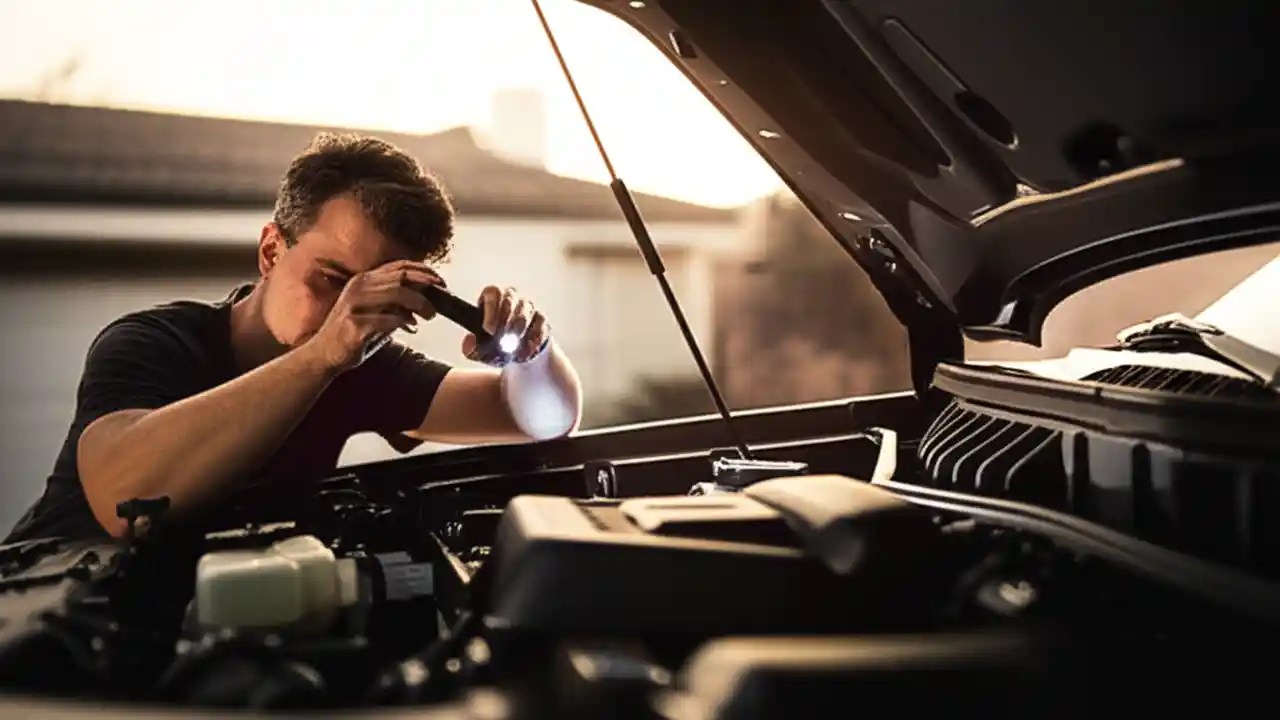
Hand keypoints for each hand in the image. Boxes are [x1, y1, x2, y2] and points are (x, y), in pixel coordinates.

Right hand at [304, 260, 443, 371]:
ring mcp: (355, 305)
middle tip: (442, 297)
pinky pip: (388, 318)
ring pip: (397, 294)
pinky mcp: (355, 325)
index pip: (398, 267)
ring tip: (430, 314)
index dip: (423, 271)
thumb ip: (395, 304)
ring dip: (419, 304)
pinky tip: (412, 327)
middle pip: (401, 278)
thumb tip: (424, 302)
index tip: (440, 281)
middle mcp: (358, 287)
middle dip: (426, 286)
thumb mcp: (375, 312)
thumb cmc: (352, 334)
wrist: (323, 355)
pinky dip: (404, 321)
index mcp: (363, 281)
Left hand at [463, 285, 550, 365]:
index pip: (493, 292)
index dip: (491, 310)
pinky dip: (531, 341)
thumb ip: (470, 347)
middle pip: (510, 300)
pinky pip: (539, 325)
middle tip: (501, 340)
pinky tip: (524, 352)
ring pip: (525, 313)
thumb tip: (470, 344)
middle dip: (505, 322)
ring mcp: (528, 307)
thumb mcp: (479, 347)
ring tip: (512, 349)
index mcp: (493, 298)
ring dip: (518, 332)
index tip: (488, 330)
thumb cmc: (496, 344)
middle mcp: (511, 298)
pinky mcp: (541, 319)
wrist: (517, 353)